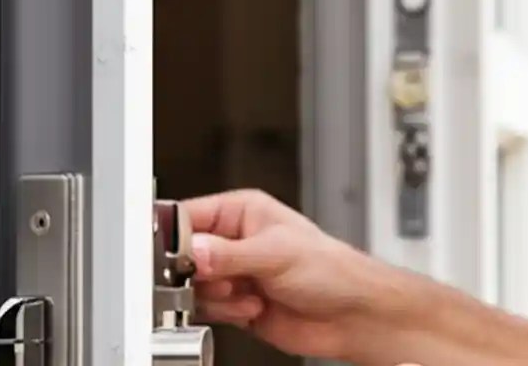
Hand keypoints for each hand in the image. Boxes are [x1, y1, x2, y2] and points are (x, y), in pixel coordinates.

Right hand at [181, 189, 392, 359]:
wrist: (352, 314)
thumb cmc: (331, 269)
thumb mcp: (276, 253)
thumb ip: (229, 254)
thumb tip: (193, 252)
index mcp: (241, 212)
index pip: (189, 216)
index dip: (175, 236)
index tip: (175, 256)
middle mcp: (233, 241)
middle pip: (184, 255)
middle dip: (197, 273)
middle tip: (217, 279)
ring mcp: (233, 274)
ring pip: (193, 286)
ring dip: (215, 296)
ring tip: (243, 292)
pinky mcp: (234, 304)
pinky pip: (207, 310)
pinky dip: (224, 312)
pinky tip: (251, 307)